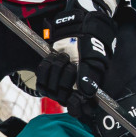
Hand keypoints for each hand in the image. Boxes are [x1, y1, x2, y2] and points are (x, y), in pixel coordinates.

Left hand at [35, 0, 116, 116]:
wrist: (79, 27)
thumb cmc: (91, 42)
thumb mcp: (94, 57)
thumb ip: (90, 75)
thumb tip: (86, 92)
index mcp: (87, 90)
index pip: (79, 110)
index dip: (75, 106)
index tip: (75, 97)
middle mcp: (72, 90)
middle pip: (62, 98)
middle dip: (66, 79)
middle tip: (71, 64)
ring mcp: (58, 83)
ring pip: (51, 89)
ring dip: (56, 70)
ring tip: (63, 56)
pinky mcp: (47, 75)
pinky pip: (41, 80)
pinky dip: (46, 67)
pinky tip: (52, 57)